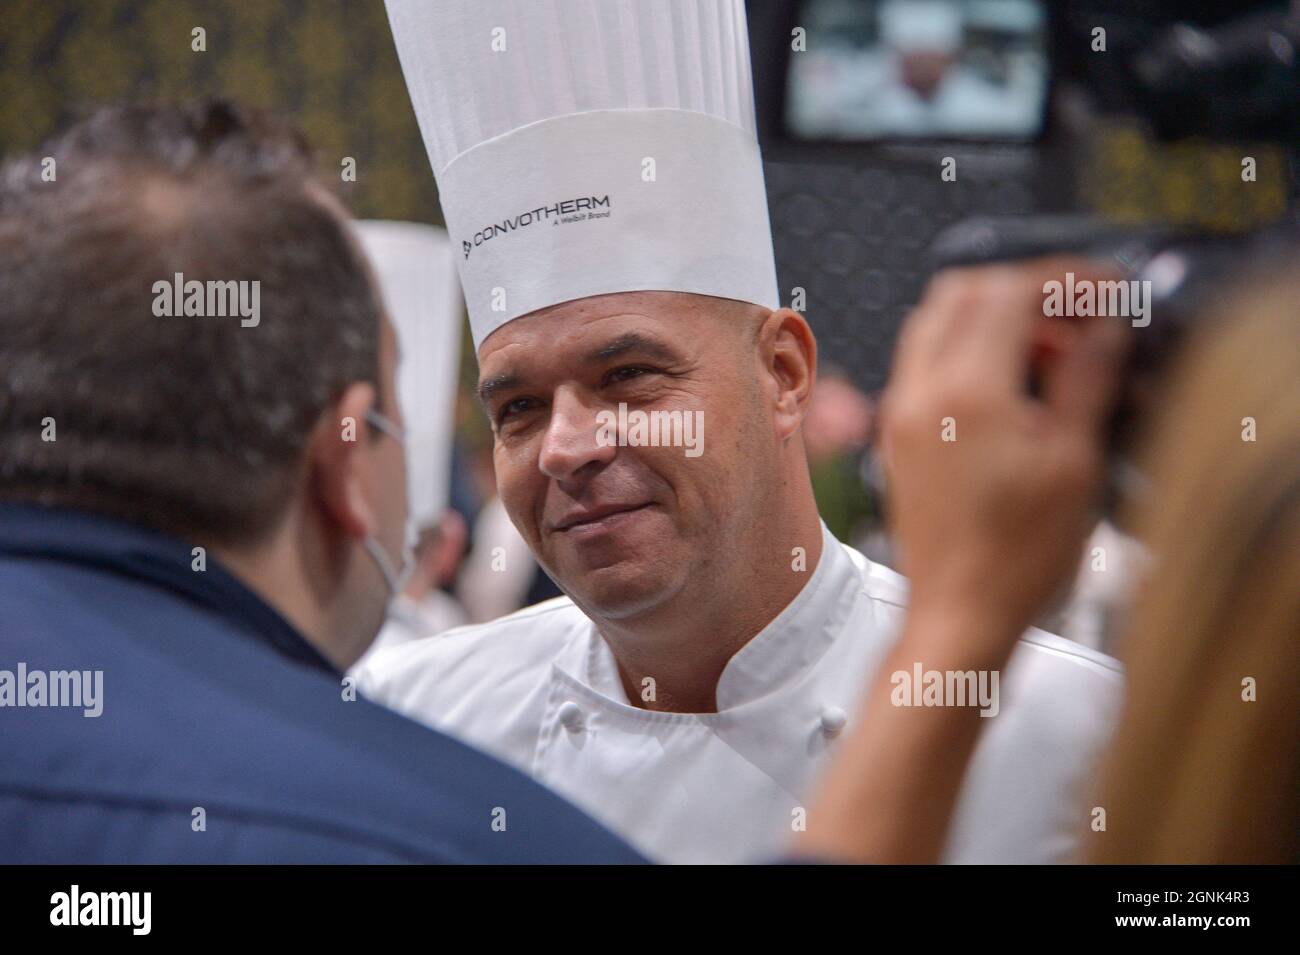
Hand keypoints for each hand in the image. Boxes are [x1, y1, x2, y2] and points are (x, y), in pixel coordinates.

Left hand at [879, 258, 1127, 652]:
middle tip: (1075, 315)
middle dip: (1024, 288)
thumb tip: (1102, 327)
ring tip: (1047, 349)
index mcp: (966, 393)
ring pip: (936, 321)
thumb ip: (1086, 380)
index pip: (1009, 292)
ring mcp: (900, 411)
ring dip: (991, 314)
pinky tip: (1009, 381)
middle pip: (964, 291)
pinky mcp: (896, 432)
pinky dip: (964, 346)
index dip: (1062, 280)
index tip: (1100, 289)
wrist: (958, 613)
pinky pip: (922, 359)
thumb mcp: (1073, 463)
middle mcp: (920, 392)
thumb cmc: (1014, 557)